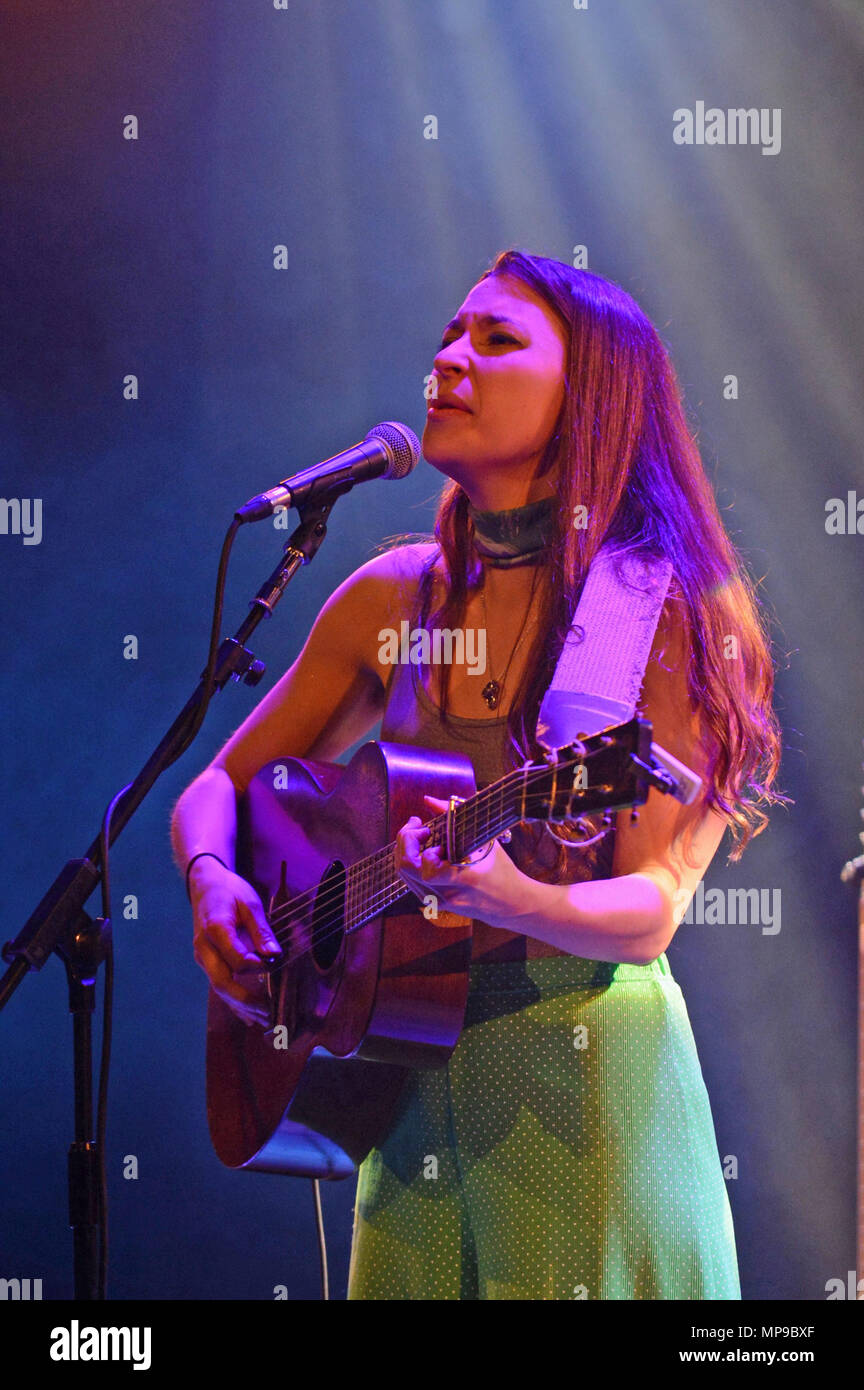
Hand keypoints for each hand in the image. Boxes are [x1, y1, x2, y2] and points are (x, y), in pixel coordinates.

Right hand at [189, 859, 281, 1027]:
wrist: (205, 886)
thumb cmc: (229, 891)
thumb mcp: (249, 903)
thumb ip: (261, 930)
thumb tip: (274, 956)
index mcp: (215, 929)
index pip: (235, 958)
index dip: (256, 968)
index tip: (275, 966)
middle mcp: (204, 948)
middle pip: (222, 982)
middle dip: (246, 1000)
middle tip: (270, 1011)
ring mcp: (203, 958)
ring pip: (220, 989)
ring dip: (242, 1006)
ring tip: (266, 1020)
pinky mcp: (207, 963)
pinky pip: (219, 987)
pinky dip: (235, 1004)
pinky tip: (250, 1019)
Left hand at [394, 794, 527, 928]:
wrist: (509, 903)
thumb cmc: (499, 869)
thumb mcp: (484, 839)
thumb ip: (455, 817)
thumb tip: (427, 800)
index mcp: (464, 878)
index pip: (428, 867)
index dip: (423, 846)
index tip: (430, 830)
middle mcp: (447, 893)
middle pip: (406, 869)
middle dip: (405, 841)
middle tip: (418, 828)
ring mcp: (438, 902)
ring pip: (404, 876)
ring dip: (406, 850)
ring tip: (420, 836)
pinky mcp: (434, 905)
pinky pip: (411, 881)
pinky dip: (412, 863)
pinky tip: (423, 851)